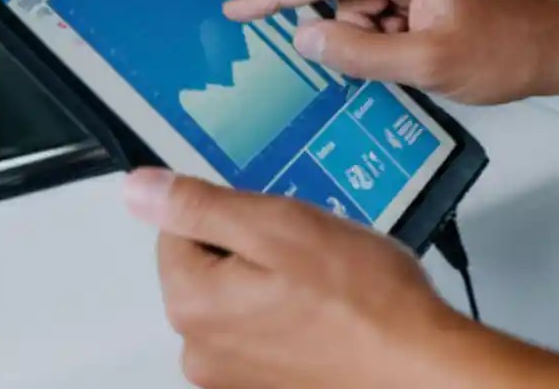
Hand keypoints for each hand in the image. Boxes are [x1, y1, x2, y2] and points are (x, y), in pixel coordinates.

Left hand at [124, 168, 478, 388]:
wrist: (419, 367)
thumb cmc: (363, 300)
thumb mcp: (278, 226)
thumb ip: (200, 206)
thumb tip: (139, 189)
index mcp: (192, 303)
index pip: (178, 227)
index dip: (233, 211)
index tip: (276, 220)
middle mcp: (199, 349)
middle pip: (207, 265)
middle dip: (253, 246)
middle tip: (309, 250)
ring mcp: (231, 376)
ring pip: (237, 297)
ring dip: (273, 282)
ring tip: (326, 282)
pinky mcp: (263, 387)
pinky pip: (262, 331)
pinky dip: (289, 316)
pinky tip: (328, 312)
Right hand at [225, 0, 558, 104]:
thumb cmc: (515, 46)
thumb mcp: (429, 61)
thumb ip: (361, 53)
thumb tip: (308, 40)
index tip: (237, 8)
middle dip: (350, 32)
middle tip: (390, 58)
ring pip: (360, 9)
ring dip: (374, 42)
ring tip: (422, 58)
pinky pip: (384, 17)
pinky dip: (389, 42)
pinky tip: (422, 56)